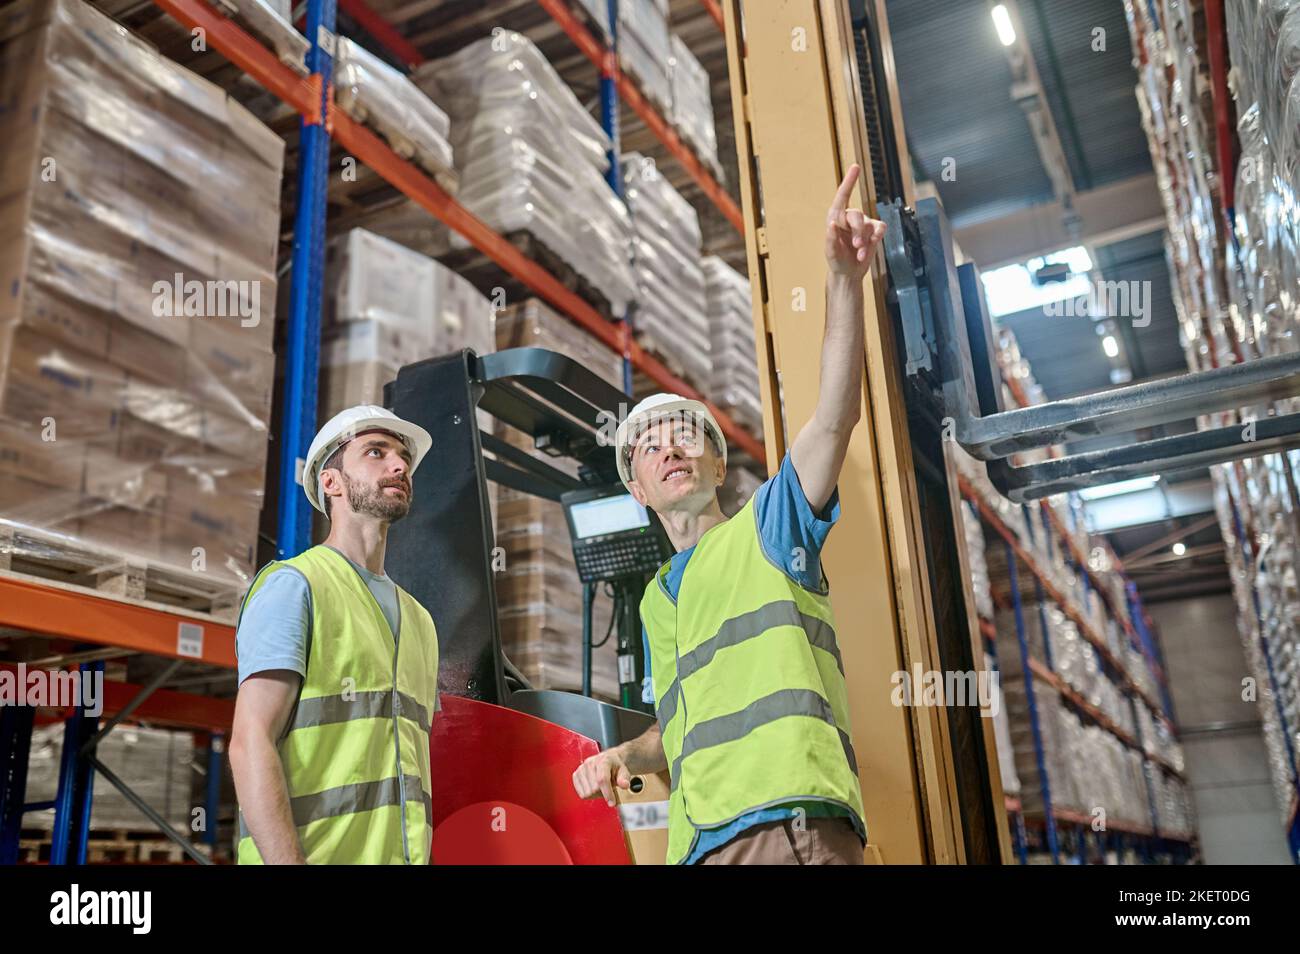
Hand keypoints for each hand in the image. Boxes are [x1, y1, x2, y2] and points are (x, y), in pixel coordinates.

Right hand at [572, 748, 632, 806]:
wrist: (608, 760)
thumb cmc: (615, 767)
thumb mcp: (624, 772)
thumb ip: (624, 779)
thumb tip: (625, 785)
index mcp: (603, 760)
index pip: (602, 779)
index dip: (607, 793)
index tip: (612, 803)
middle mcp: (590, 763)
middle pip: (594, 789)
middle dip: (603, 793)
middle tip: (609, 788)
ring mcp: (581, 768)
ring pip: (587, 793)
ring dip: (596, 795)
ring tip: (601, 787)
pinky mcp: (576, 775)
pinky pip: (581, 794)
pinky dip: (589, 794)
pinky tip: (594, 787)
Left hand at [825, 163, 885, 278]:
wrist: (848, 273)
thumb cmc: (836, 261)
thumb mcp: (830, 252)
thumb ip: (830, 238)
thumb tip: (832, 224)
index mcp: (835, 217)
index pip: (843, 196)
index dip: (849, 181)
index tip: (856, 167)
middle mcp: (849, 218)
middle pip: (857, 215)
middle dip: (857, 231)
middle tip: (856, 246)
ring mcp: (863, 224)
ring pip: (869, 224)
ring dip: (865, 240)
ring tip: (860, 253)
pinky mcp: (874, 232)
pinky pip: (880, 228)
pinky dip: (877, 237)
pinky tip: (871, 246)